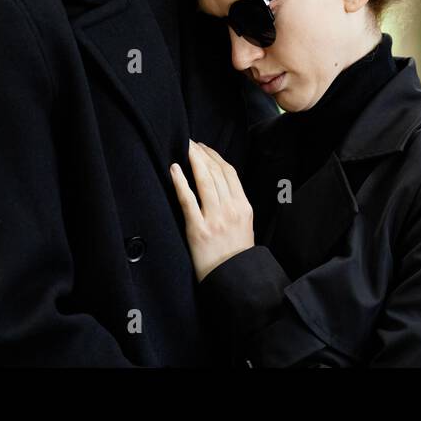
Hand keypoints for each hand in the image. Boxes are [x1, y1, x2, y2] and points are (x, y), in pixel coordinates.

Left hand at [169, 141, 254, 281]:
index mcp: (244, 206)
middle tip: (189, 142)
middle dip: (201, 153)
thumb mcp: (245, 223)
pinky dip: (181, 182)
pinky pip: (188, 200)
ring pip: (204, 181)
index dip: (215, 156)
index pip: (229, 172)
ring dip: (192, 160)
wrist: (233, 278)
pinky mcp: (199, 230)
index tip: (204, 147)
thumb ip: (235, 203)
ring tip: (183, 148)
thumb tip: (219, 182)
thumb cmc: (236, 252)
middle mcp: (231, 209)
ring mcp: (215, 219)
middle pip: (216, 172)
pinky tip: (174, 170)